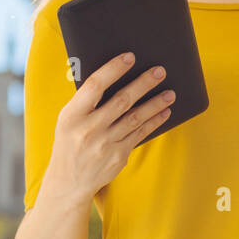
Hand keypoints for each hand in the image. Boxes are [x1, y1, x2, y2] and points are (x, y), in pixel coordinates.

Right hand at [38, 52, 175, 204]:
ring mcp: (105, 144)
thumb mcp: (67, 120)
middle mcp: (88, 129)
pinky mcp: (118, 156)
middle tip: (160, 71)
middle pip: (121, 101)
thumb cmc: (69, 142)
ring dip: (155, 103)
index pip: (94, 86)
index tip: (130, 57)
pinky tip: (164, 112)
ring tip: (170, 93)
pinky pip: (140, 134)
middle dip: (143, 84)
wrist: (68, 182)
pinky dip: (153, 122)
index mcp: (71, 115)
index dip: (113, 69)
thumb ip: (86, 102)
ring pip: (136, 118)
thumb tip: (113, 75)